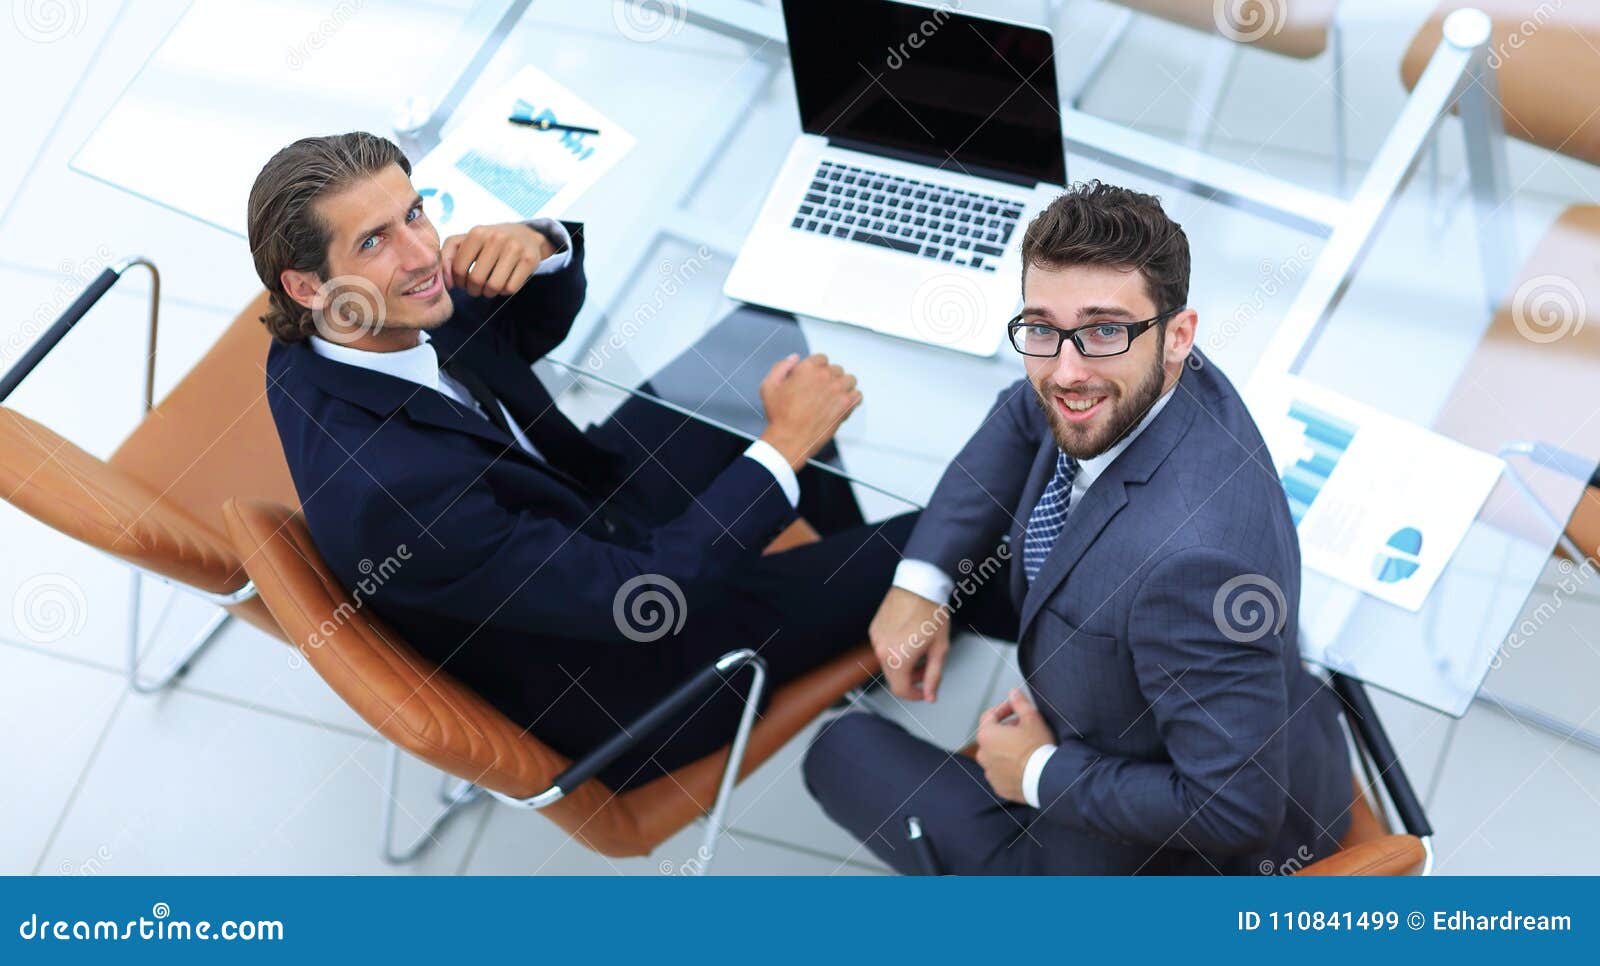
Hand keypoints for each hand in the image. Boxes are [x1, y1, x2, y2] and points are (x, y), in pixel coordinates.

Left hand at [442, 222, 555, 297]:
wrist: (526, 235)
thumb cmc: (490, 242)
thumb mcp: (466, 241)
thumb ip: (448, 257)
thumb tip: (447, 284)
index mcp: (477, 232)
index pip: (459, 269)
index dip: (459, 281)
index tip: (464, 281)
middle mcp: (496, 238)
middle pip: (476, 279)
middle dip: (474, 290)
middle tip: (477, 288)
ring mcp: (515, 248)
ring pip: (494, 286)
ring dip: (489, 293)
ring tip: (489, 287)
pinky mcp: (529, 259)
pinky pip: (511, 288)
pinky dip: (505, 291)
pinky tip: (504, 283)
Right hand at [757, 353, 861, 469]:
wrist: (789, 439)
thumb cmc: (779, 415)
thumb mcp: (769, 386)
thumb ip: (781, 367)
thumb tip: (794, 358)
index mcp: (807, 368)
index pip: (822, 359)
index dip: (817, 369)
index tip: (814, 379)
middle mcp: (825, 376)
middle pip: (836, 369)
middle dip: (830, 378)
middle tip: (821, 392)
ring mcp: (838, 390)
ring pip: (849, 380)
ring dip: (843, 386)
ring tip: (834, 397)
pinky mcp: (846, 405)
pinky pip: (857, 395)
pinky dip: (852, 399)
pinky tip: (842, 405)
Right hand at [869, 586, 950, 701]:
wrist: (919, 585)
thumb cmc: (932, 612)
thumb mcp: (939, 648)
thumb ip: (934, 676)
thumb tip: (930, 696)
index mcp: (898, 659)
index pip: (901, 690)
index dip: (915, 695)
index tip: (924, 691)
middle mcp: (882, 651)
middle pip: (893, 678)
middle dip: (910, 678)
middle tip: (925, 667)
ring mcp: (876, 639)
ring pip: (888, 663)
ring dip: (902, 663)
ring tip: (918, 649)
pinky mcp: (874, 629)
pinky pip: (884, 647)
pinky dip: (895, 649)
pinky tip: (908, 637)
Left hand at [975, 688, 1054, 802]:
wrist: (1046, 780)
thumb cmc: (1038, 749)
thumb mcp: (1032, 719)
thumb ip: (1019, 703)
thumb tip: (1014, 693)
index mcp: (986, 735)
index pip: (989, 715)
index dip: (1003, 708)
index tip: (1015, 707)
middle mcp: (983, 755)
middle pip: (993, 736)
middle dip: (1007, 729)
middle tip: (1025, 727)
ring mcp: (990, 773)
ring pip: (996, 755)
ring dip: (1007, 749)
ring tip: (1027, 748)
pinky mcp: (999, 787)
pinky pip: (1002, 773)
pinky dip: (1010, 767)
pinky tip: (1026, 765)